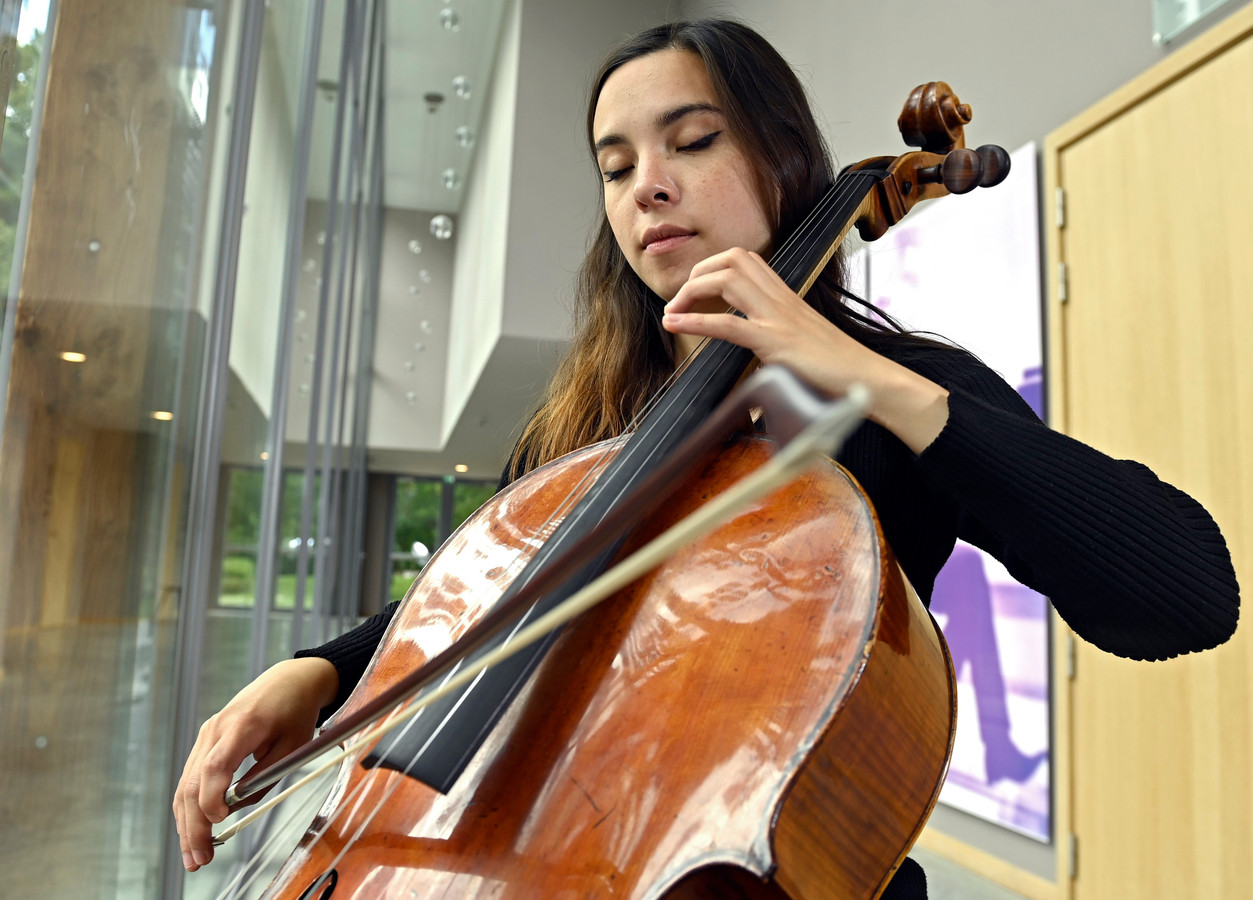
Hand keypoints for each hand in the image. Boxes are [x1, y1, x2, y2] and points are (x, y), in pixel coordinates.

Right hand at [172, 657, 337, 870]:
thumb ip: (265, 777)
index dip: (211, 797)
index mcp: (242, 725)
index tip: (220, 821)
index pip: (215, 766)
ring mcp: (207, 733)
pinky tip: (192, 831)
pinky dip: (189, 806)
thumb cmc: (297, 711)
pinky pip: (191, 777)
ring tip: (193, 856)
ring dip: (186, 822)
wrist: (290, 679)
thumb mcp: (293, 745)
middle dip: (193, 825)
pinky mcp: (206, 740)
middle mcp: (216, 728)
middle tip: (200, 859)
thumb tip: (237, 807)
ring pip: (185, 783)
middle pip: (193, 781)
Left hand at [662, 247, 950, 452]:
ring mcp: (777, 318)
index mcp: (786, 296)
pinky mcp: (775, 343)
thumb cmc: (839, 367)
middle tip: (679, 301)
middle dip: (696, 275)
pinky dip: (695, 321)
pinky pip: (727, 324)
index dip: (712, 267)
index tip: (694, 290)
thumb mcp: (802, 344)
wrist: (868, 378)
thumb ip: (778, 340)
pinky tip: (675, 325)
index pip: (745, 260)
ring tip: (672, 311)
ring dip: (690, 292)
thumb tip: (759, 357)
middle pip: (730, 260)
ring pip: (725, 280)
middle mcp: (780, 299)